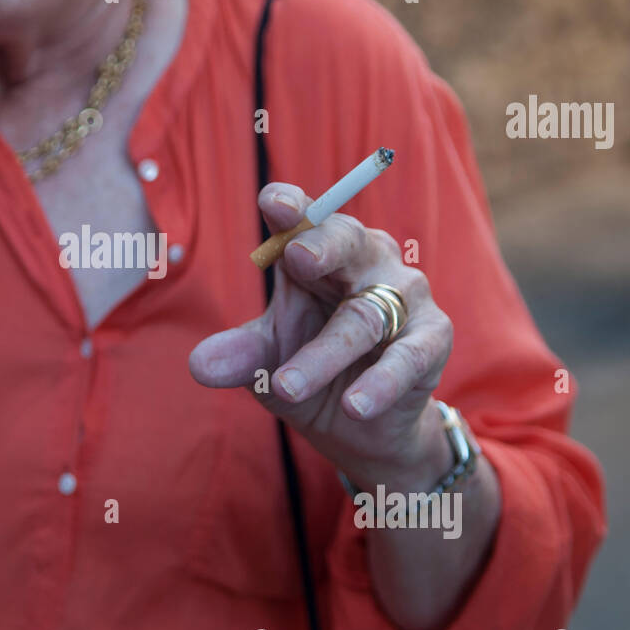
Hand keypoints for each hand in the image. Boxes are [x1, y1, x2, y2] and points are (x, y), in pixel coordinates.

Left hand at [188, 182, 453, 489]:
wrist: (359, 425)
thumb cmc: (309, 367)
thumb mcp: (266, 359)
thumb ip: (239, 354)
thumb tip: (198, 365)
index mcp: (319, 251)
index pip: (306, 217)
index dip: (292, 206)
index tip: (273, 203)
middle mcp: (364, 261)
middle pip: (347, 239)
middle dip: (323, 245)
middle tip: (297, 257)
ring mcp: (404, 295)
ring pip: (364, 315)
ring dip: (325, 354)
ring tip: (287, 387)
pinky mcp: (432, 338)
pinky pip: (408, 355)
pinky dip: (381, 382)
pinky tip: (354, 406)